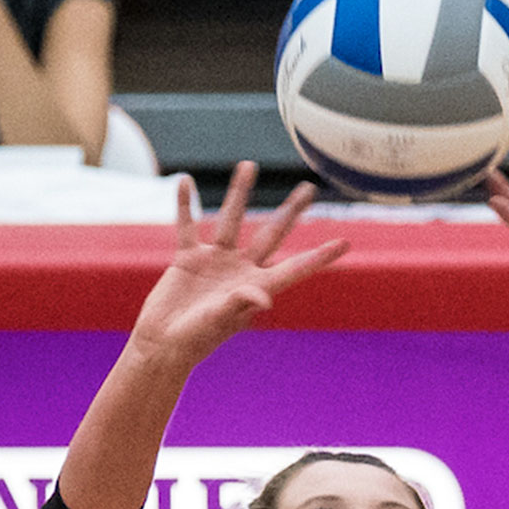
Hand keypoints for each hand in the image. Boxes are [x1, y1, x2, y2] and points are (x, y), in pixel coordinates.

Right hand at [130, 162, 349, 370]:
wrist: (163, 344)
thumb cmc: (195, 340)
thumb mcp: (219, 321)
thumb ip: (240, 305)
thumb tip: (264, 297)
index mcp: (257, 286)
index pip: (294, 268)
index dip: (319, 257)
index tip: (344, 243)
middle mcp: (241, 270)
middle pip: (271, 234)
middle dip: (290, 212)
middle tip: (308, 188)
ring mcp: (216, 261)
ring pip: (230, 219)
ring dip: (238, 192)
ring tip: (248, 165)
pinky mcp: (188, 258)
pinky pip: (187, 226)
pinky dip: (184, 205)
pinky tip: (185, 183)